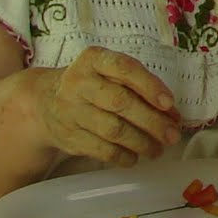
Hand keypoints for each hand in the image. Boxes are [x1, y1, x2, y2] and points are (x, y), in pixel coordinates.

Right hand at [38, 48, 180, 167]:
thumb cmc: (92, 85)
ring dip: (141, 143)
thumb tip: (172, 115)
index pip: (125, 68)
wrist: (45, 101)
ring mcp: (70, 110)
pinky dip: (122, 156)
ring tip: (158, 150)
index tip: (169, 103)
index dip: (149, 86)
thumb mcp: (109, 74)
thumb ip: (140, 88)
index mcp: (93, 59)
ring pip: (112, 130)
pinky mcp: (68, 136)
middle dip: (152, 121)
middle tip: (172, 135)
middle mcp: (79, 83)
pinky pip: (100, 150)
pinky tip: (135, 158)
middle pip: (121, 103)